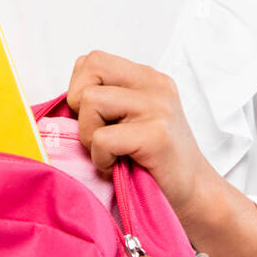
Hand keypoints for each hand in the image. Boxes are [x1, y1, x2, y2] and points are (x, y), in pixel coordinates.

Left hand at [65, 50, 215, 224]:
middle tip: (100, 134)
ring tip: (111, 152)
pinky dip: (101, 158)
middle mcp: (154, 84)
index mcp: (146, 77)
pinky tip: (118, 166)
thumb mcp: (131, 118)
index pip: (91, 60)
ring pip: (90, 101)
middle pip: (89, 70)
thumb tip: (61, 103)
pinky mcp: (156, 135)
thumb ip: (106, 100)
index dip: (81, 89)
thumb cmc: (154, 162)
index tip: (97, 119)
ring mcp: (157, 107)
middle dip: (80, 107)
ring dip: (89, 135)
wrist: (195, 195)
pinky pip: (101, 138)